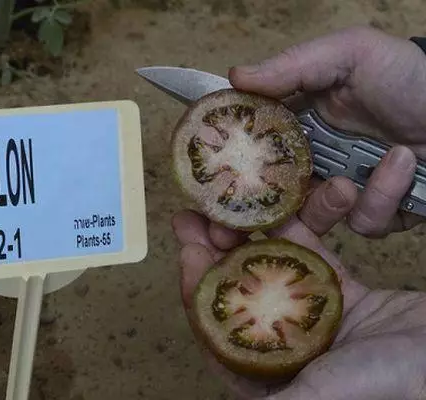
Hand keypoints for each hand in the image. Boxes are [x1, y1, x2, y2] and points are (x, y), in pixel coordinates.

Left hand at [173, 177, 425, 399]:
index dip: (196, 292)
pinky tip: (269, 210)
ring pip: (267, 272)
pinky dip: (291, 234)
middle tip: (191, 220)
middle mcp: (286, 345)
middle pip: (235, 295)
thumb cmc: (389, 385)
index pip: (217, 330)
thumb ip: (280, 399)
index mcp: (271, 374)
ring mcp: (312, 317)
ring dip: (241, 241)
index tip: (187, 253)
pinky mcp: (341, 295)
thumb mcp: (321, 395)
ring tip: (219, 209)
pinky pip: (309, 257)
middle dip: (210, 257)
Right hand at [228, 25, 425, 237]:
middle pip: (274, 199)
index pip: (255, 154)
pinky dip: (383, 196)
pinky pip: (363, 223)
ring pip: (315, 217)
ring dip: (337, 198)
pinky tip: (402, 163)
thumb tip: (234, 77)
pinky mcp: (376, 213)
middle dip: (264, 212)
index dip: (236, 171)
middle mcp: (316, 163)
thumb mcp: (352, 54)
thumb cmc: (408, 77)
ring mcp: (345, 191)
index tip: (221, 183)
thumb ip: (293, 65)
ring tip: (373, 167)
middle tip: (256, 216)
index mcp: (300, 128)